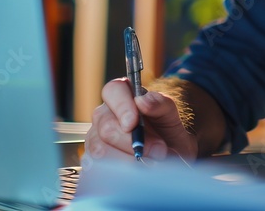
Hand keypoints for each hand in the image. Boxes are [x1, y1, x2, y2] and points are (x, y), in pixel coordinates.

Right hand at [84, 78, 198, 162]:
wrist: (170, 153)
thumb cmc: (166, 129)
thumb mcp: (170, 113)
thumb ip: (160, 104)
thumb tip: (142, 101)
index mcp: (122, 95)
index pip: (113, 91)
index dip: (121, 107)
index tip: (133, 123)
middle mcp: (104, 114)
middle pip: (106, 127)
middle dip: (132, 142)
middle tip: (158, 151)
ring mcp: (96, 137)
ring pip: (100, 150)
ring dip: (127, 160)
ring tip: (150, 163)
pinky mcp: (93, 160)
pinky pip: (97, 169)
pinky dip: (117, 173)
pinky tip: (133, 174)